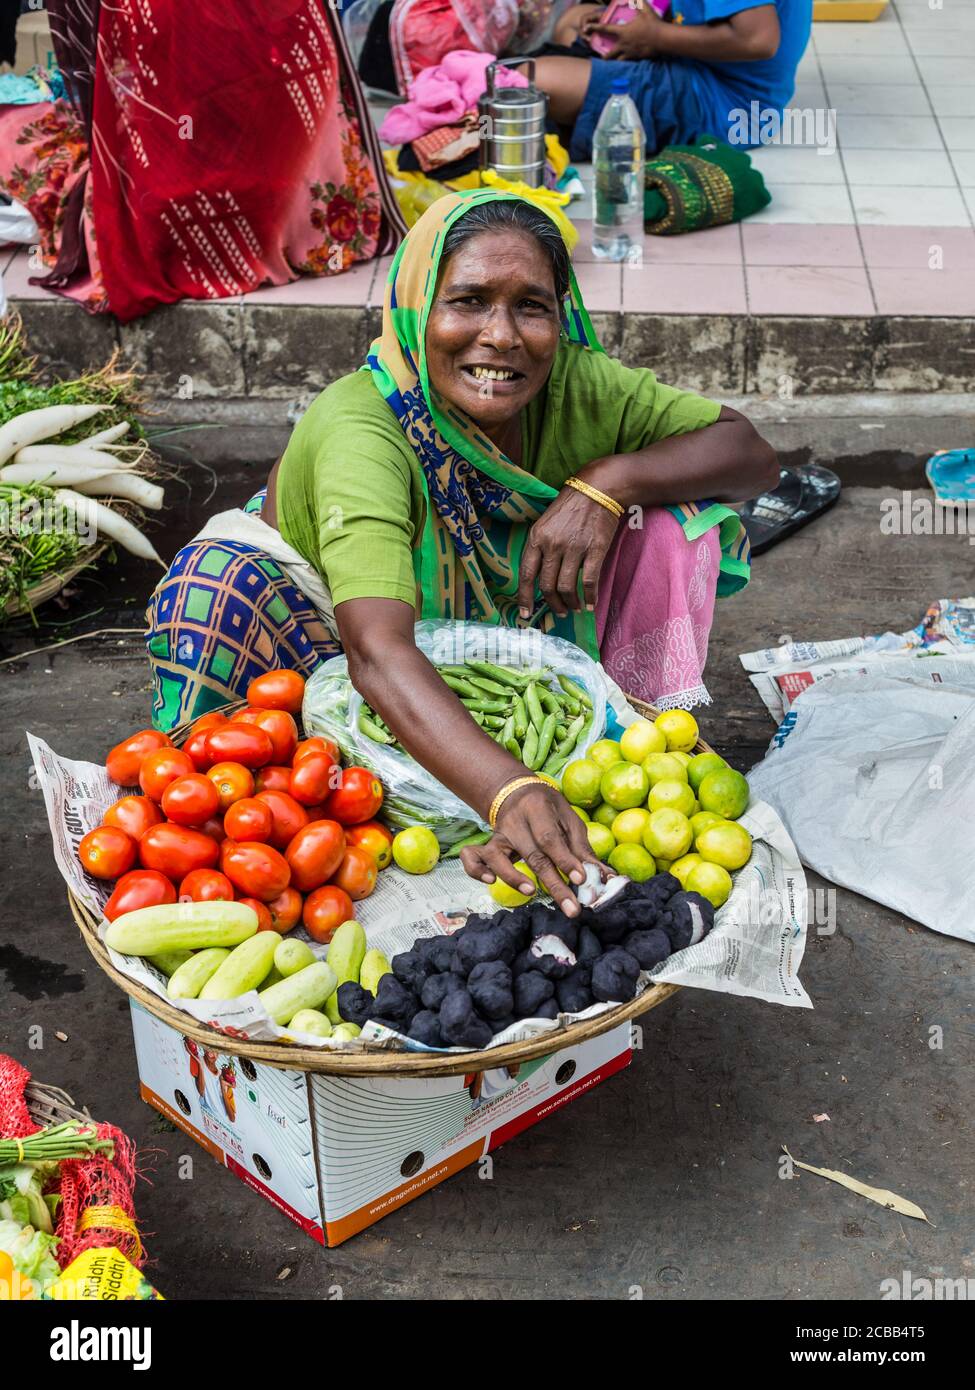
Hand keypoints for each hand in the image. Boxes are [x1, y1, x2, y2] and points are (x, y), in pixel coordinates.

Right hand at [460, 783, 603, 917]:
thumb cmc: (549, 810)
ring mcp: (498, 834)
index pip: (550, 838)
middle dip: (554, 884)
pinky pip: (472, 857)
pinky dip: (476, 870)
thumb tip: (605, 878)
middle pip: (533, 855)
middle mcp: (515, 822)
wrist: (517, 791)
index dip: (565, 860)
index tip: (581, 880)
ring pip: (497, 857)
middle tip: (571, 909)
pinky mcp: (487, 845)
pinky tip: (490, 882)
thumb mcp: (570, 820)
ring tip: (531, 892)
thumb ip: (583, 850)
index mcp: (538, 809)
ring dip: (512, 877)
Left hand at [517, 475, 619, 617]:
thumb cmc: (569, 506)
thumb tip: (538, 577)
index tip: (524, 614)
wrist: (597, 489)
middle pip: (547, 585)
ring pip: (567, 587)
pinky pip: (589, 581)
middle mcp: (553, 545)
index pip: (527, 574)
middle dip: (552, 604)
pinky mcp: (595, 550)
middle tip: (559, 612)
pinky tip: (591, 604)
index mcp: (537, 538)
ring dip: (570, 603)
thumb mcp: (545, 522)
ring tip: (574, 609)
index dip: (525, 598)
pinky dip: (590, 597)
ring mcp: (574, 548)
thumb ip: (540, 547)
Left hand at [586, 8, 666, 59]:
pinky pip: (627, 63)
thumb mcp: (645, 9)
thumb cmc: (653, 24)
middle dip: (603, 56)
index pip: (605, 29)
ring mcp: (629, 53)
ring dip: (613, 62)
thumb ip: (637, 1)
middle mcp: (623, 44)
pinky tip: (623, 65)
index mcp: (623, 32)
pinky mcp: (636, 59)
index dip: (594, 27)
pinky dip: (624, 64)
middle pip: (609, 54)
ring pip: (617, 61)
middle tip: (600, 56)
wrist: (663, 39)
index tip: (585, 28)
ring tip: (611, 63)